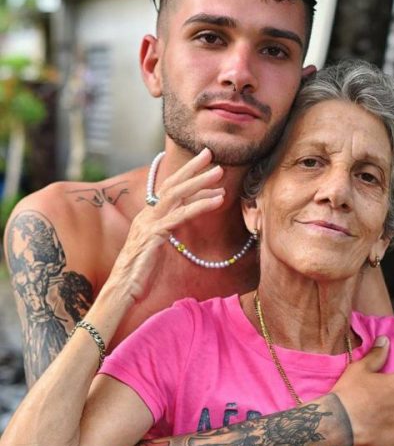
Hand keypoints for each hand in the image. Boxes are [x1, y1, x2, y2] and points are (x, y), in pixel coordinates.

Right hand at [107, 148, 225, 302]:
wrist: (121, 291)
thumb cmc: (140, 273)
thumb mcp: (158, 245)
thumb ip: (168, 229)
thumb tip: (184, 217)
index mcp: (148, 216)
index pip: (169, 189)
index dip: (187, 175)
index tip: (206, 164)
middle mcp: (146, 215)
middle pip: (170, 184)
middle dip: (191, 167)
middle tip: (211, 153)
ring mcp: (148, 224)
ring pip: (175, 195)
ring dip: (199, 181)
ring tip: (221, 172)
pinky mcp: (153, 235)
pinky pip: (179, 216)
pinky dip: (200, 205)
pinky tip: (218, 200)